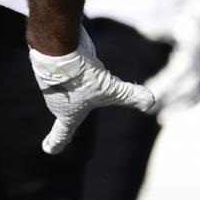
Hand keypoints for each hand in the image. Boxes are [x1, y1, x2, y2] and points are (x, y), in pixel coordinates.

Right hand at [0, 0, 156, 153]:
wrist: (60, 51)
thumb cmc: (83, 79)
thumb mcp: (112, 89)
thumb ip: (130, 96)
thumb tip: (151, 102)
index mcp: (67, 116)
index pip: (61, 134)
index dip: (56, 143)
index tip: (50, 149)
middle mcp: (55, 103)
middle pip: (71, 102)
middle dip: (82, 94)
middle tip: (92, 85)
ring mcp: (49, 85)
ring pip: (70, 82)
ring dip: (79, 76)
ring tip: (83, 69)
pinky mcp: (49, 68)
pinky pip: (64, 68)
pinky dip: (72, 63)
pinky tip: (76, 55)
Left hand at [144, 14, 199, 118]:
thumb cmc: (190, 24)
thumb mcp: (176, 21)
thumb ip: (159, 27)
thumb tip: (142, 27)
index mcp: (196, 46)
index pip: (181, 68)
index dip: (166, 81)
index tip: (148, 90)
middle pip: (189, 84)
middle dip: (169, 97)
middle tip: (147, 107)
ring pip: (196, 93)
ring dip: (178, 107)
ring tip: (159, 118)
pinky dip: (187, 106)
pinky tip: (169, 114)